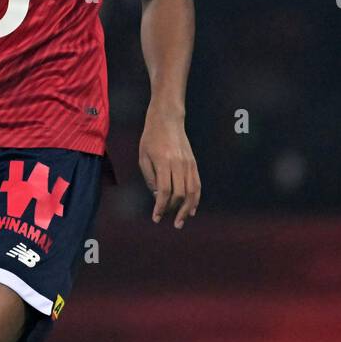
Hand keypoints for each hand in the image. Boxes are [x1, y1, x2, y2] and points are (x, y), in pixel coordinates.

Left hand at [139, 108, 200, 228]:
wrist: (167, 119)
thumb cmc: (151, 138)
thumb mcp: (143, 157)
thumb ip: (150, 179)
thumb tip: (159, 197)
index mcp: (164, 162)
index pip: (165, 191)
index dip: (161, 207)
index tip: (156, 218)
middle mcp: (179, 164)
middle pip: (180, 194)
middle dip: (174, 211)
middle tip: (168, 222)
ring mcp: (189, 164)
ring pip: (192, 192)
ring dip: (187, 209)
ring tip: (181, 221)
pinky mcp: (194, 164)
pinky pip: (197, 185)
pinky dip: (196, 199)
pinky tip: (192, 209)